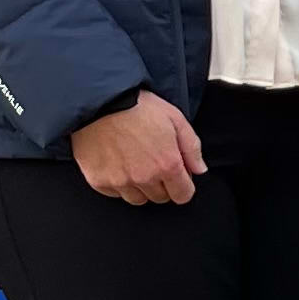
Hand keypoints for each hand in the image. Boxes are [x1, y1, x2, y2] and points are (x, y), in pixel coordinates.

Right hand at [73, 90, 204, 204]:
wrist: (100, 101)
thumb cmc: (138, 105)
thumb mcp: (175, 118)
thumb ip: (191, 147)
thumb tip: (199, 169)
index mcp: (167, 164)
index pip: (183, 195)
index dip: (183, 185)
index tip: (177, 175)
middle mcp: (144, 178)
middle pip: (160, 197)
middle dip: (161, 184)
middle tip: (153, 162)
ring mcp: (120, 181)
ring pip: (137, 199)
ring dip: (139, 187)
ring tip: (134, 162)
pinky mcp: (99, 181)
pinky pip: (114, 193)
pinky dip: (118, 183)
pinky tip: (117, 163)